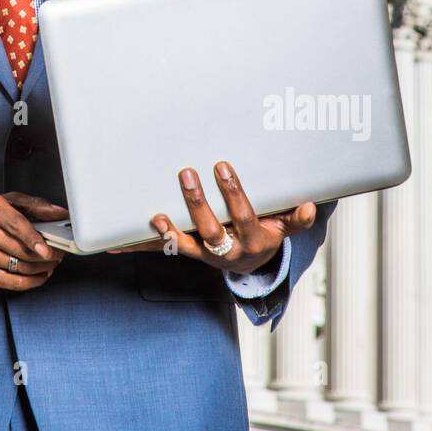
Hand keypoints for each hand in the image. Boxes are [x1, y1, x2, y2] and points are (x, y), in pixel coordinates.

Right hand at [0, 191, 67, 289]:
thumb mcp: (5, 201)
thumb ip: (34, 205)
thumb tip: (59, 213)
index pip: (15, 224)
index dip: (34, 238)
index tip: (47, 249)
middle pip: (21, 249)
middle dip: (47, 255)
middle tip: (59, 252)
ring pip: (20, 267)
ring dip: (42, 268)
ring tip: (51, 262)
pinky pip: (12, 283)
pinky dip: (31, 282)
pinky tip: (40, 275)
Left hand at [107, 161, 317, 275]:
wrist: (251, 264)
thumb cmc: (266, 233)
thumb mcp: (283, 228)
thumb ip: (295, 219)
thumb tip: (310, 206)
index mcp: (252, 240)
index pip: (243, 215)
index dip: (233, 194)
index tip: (222, 166)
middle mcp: (227, 252)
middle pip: (210, 231)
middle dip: (198, 204)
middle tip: (186, 173)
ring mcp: (204, 254)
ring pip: (185, 245)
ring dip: (170, 231)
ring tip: (156, 216)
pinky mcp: (187, 253)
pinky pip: (164, 250)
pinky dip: (142, 245)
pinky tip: (121, 240)